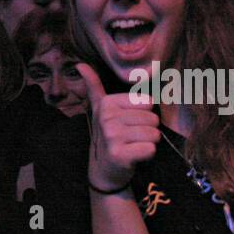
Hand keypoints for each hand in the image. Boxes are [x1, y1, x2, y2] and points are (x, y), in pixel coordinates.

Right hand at [76, 63, 160, 192]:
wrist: (104, 168)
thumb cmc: (109, 134)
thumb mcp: (100, 109)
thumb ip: (94, 85)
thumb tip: (80, 64)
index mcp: (107, 103)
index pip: (147, 102)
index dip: (144, 114)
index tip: (129, 122)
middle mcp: (107, 118)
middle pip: (152, 118)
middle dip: (147, 130)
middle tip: (132, 137)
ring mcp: (112, 136)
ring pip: (154, 134)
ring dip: (148, 143)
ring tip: (133, 146)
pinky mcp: (120, 154)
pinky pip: (150, 149)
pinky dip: (147, 155)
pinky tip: (134, 156)